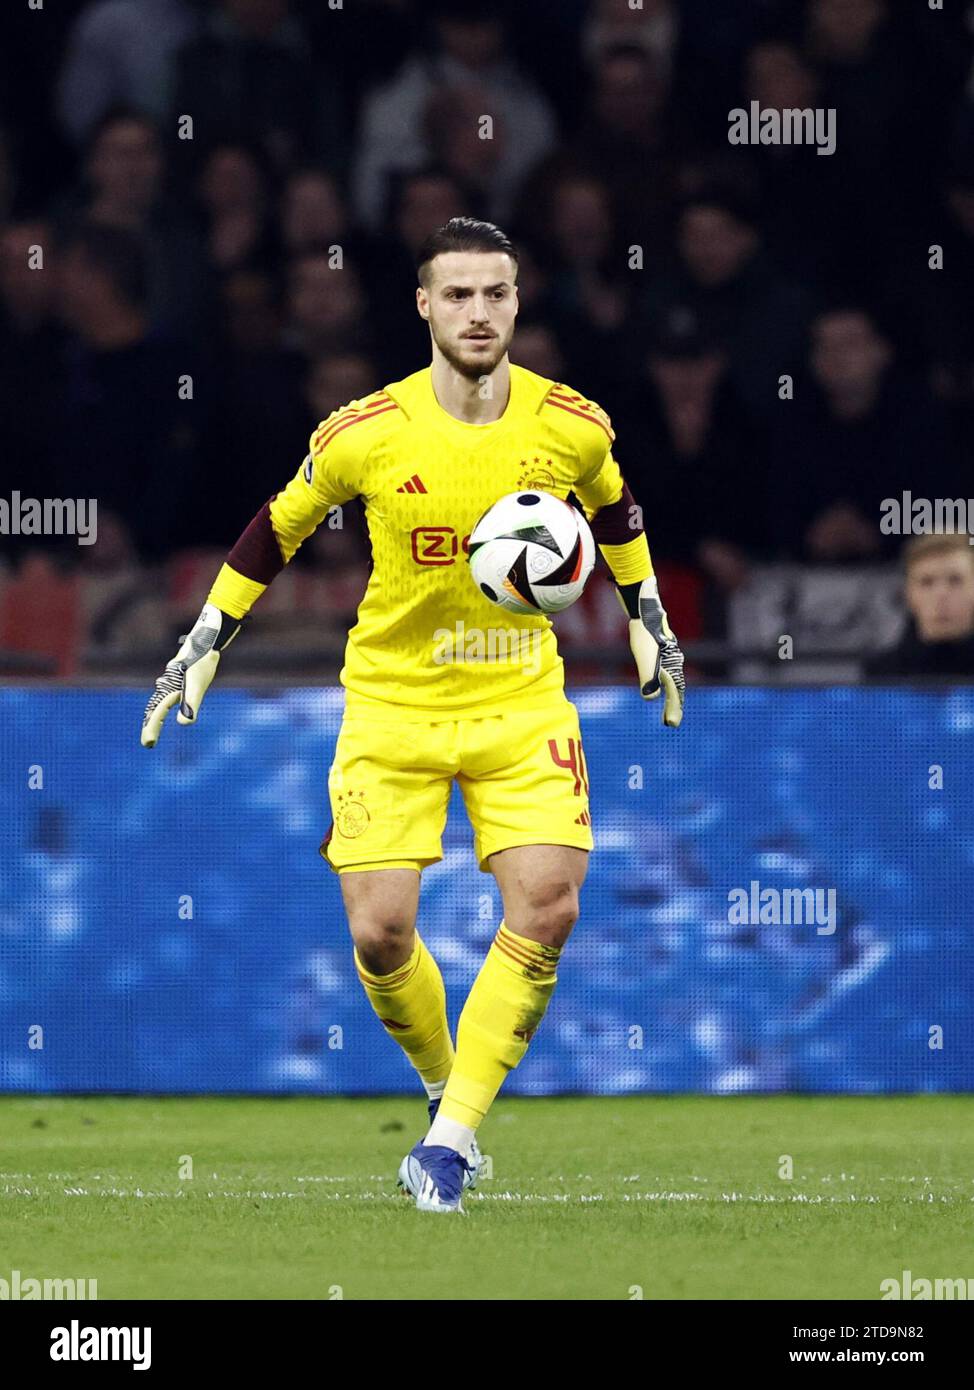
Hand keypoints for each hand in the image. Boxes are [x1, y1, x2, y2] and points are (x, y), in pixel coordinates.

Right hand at [141, 603, 242, 747]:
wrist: (206, 639)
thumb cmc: (202, 661)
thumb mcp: (198, 684)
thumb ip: (191, 703)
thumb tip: (185, 723)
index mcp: (168, 689)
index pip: (156, 713)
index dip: (152, 728)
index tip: (148, 744)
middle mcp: (166, 685)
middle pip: (154, 708)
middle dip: (151, 725)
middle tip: (148, 743)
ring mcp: (172, 680)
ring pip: (158, 700)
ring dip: (155, 715)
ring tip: (152, 729)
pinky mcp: (180, 676)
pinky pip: (167, 693)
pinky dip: (163, 703)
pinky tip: (167, 704)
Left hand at [621, 577, 685, 727]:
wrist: (643, 608)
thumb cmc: (644, 633)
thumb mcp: (644, 657)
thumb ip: (648, 678)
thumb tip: (650, 699)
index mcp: (673, 666)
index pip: (676, 692)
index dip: (674, 708)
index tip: (671, 724)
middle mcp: (674, 660)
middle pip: (677, 687)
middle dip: (674, 705)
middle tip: (671, 723)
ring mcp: (668, 653)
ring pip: (673, 678)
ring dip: (671, 694)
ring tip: (667, 705)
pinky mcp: (660, 647)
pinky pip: (665, 669)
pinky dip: (664, 680)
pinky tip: (658, 681)